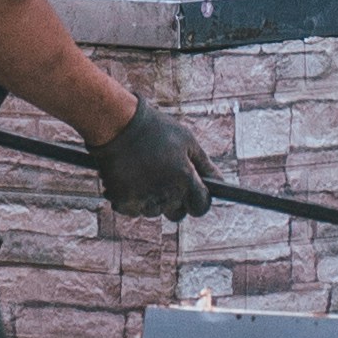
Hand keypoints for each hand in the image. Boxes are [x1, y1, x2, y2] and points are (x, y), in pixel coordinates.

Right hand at [87, 107, 218, 219]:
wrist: (117, 124)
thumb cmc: (155, 129)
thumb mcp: (186, 140)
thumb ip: (205, 164)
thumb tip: (220, 182)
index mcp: (185, 179)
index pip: (201, 206)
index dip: (198, 201)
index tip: (193, 194)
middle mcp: (167, 194)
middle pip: (176, 213)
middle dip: (174, 202)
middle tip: (164, 180)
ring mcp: (144, 199)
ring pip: (153, 212)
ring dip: (151, 200)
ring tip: (144, 174)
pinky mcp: (123, 202)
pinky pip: (133, 210)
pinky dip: (132, 199)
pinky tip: (130, 179)